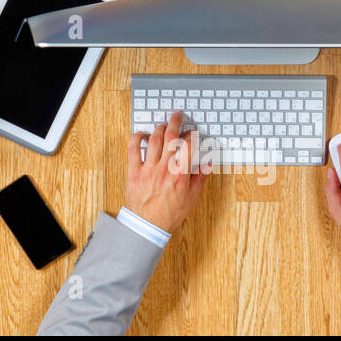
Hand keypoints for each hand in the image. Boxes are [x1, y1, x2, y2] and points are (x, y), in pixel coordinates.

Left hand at [125, 111, 207, 232]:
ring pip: (153, 140)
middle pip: (170, 137)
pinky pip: (133, 149)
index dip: (191, 135)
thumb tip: (207, 164)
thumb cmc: (170, 214)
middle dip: (175, 122)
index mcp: (180, 174)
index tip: (192, 132)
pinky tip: (141, 134)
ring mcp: (148, 168)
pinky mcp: (134, 171)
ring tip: (162, 125)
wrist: (148, 226)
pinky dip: (136, 138)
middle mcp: (164, 168)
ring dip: (159, 128)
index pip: (188, 146)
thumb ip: (200, 178)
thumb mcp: (191, 198)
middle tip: (177, 115)